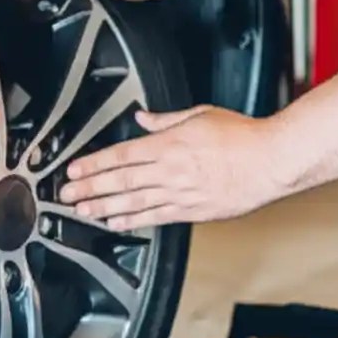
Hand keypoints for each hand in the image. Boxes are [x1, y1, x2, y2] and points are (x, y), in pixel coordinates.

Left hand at [59, 106, 292, 229]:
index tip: (74, 171)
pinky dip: (133, 221)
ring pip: (133, 202)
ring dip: (104, 207)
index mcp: (170, 144)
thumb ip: (165, 119)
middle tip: (67, 196)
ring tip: (84, 212)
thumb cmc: (242, 137)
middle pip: (120, 181)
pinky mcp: (193, 210)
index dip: (94, 164)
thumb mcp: (200, 115)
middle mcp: (171, 170)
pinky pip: (156, 217)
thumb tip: (142, 118)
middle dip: (89, 189)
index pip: (121, 154)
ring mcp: (181, 193)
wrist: (271, 161)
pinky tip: (116, 222)